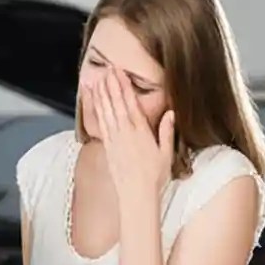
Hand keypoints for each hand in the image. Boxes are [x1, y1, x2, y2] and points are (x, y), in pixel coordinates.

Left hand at [90, 68, 174, 198]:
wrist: (136, 195)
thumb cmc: (154, 177)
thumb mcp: (166, 154)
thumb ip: (166, 132)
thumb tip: (170, 113)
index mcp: (142, 132)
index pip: (131, 104)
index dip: (124, 86)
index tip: (119, 72)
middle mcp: (126, 133)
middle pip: (116, 103)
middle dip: (111, 85)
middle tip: (106, 69)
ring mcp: (114, 139)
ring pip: (106, 111)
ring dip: (102, 94)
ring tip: (97, 79)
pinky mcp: (107, 147)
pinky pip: (100, 123)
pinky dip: (96, 110)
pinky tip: (94, 101)